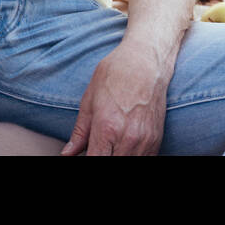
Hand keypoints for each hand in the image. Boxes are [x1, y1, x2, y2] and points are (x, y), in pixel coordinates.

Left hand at [61, 41, 169, 155]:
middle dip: (102, 157)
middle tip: (98, 147)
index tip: (88, 153)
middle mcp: (127, 138)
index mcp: (106, 128)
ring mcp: (144, 141)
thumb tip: (67, 153)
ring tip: (111, 145)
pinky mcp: (156, 140)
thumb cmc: (117, 73)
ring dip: (117, 157)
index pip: (95, 161)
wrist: (146, 61)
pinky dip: (132, 156)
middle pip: (112, 163)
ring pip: (128, 164)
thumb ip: (79, 132)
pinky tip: (124, 147)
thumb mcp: (89, 99)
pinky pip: (145, 159)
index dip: (89, 160)